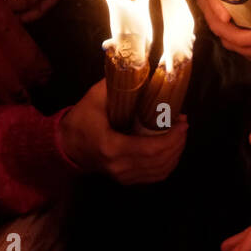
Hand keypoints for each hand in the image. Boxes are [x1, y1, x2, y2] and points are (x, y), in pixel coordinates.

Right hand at [59, 80, 187, 183]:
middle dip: (178, 142)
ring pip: (160, 171)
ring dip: (175, 153)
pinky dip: (168, 163)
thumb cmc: (82, 119)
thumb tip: (142, 70)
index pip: (151, 149)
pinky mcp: (127, 180)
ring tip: (180, 134)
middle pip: (160, 161)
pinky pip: (155, 176)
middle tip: (184, 124)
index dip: (172, 137)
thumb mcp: (95, 97)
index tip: (182, 122)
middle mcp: (120, 167)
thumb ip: (117, 84)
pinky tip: (172, 148)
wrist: (67, 145)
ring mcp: (124, 177)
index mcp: (112, 147)